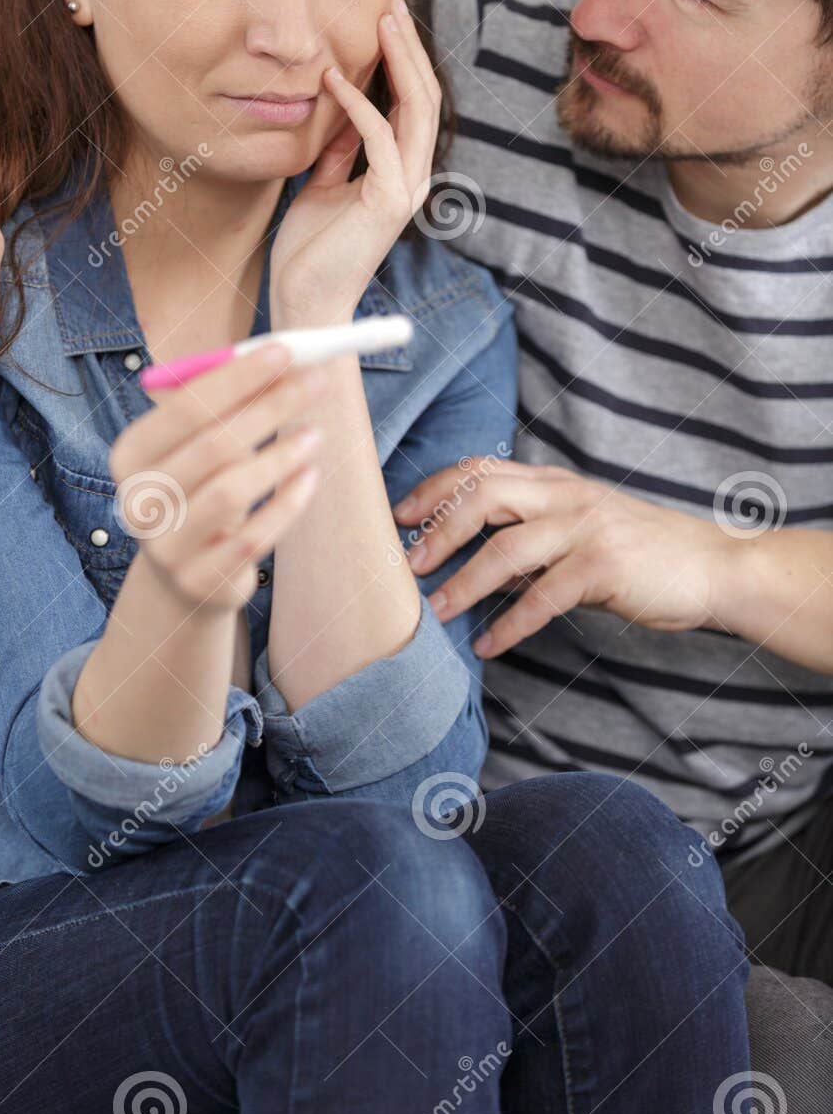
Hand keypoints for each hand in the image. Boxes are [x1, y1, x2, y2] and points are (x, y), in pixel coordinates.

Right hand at [109, 343, 327, 611]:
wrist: (183, 575)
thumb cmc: (200, 488)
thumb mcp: (203, 444)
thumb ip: (231, 402)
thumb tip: (284, 355)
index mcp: (131, 455)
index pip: (186, 407)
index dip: (238, 378)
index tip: (286, 351)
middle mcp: (138, 500)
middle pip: (213, 446)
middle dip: (271, 408)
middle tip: (316, 382)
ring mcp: (165, 546)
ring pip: (232, 492)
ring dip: (281, 457)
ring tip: (315, 434)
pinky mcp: (198, 581)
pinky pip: (254, 538)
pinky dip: (287, 503)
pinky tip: (309, 477)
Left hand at [269, 0, 439, 321]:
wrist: (307, 300)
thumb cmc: (311, 250)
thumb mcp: (323, 186)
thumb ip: (341, 151)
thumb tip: (344, 111)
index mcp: (400, 171)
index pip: (412, 104)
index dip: (404, 60)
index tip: (386, 19)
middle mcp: (412, 176)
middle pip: (425, 97)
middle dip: (410, 48)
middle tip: (393, 3)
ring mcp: (405, 189)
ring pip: (416, 110)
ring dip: (400, 61)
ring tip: (383, 21)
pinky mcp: (388, 202)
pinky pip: (379, 138)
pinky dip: (359, 104)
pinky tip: (334, 78)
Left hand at [394, 459, 736, 656]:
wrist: (714, 566)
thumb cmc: (641, 553)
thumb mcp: (581, 528)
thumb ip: (533, 533)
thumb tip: (471, 561)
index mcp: (555, 483)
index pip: (481, 469)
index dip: (435, 489)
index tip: (399, 515)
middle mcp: (566, 496)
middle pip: (484, 498)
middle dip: (438, 532)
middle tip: (407, 566)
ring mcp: (587, 528)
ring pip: (507, 548)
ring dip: (464, 583)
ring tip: (435, 613)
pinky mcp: (606, 566)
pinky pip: (545, 596)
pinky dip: (511, 623)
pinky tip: (489, 644)